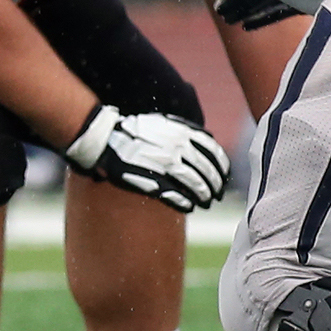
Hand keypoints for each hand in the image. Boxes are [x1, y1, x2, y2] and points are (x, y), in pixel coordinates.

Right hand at [62, 103, 229, 211]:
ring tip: (206, 202)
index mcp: (181, 133)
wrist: (105, 140)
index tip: (224, 175)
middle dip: (215, 185)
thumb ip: (186, 130)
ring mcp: (165, 167)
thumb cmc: (134, 131)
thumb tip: (210, 140)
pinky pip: (177, 197)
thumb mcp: (163, 123)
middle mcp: (177, 149)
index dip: (222, 166)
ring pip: (195, 186)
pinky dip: (187, 203)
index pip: (212, 151)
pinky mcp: (153, 182)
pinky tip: (190, 207)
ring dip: (204, 196)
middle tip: (218, 194)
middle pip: (207, 171)